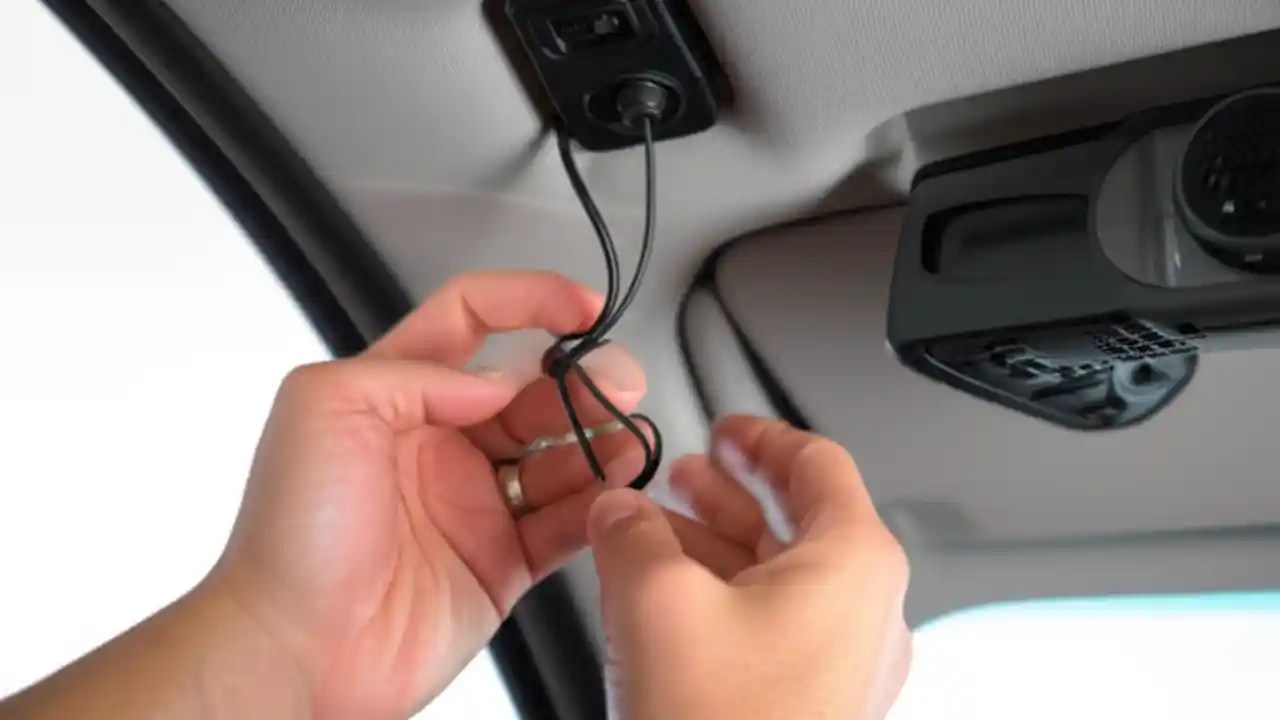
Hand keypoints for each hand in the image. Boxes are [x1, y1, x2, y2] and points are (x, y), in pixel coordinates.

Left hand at [204, 270, 657, 717]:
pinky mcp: (501, 561)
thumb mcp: (323, 407)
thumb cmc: (291, 532)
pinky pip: (565, 523)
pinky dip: (599, 504)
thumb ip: (416, 371)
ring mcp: (475, 502)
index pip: (470, 319)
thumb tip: (501, 380)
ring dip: (601, 439)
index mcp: (397, 393)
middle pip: (531, 390)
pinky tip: (617, 488)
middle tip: (619, 384)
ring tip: (630, 438)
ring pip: (559, 455)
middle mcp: (442, 442)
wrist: (296, 647)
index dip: (528, 300)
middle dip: (582, 380)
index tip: (581, 307)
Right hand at [588, 416, 912, 719]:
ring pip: (784, 575)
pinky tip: (671, 599)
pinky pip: (778, 626)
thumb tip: (616, 508)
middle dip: (728, 492)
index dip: (759, 434)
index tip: (724, 426)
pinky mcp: (817, 703)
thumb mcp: (656, 601)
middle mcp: (867, 611)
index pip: (816, 463)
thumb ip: (630, 532)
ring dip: (720, 543)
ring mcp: (847, 664)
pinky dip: (728, 597)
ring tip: (661, 529)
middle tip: (681, 474)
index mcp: (854, 563)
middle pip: (799, 518)